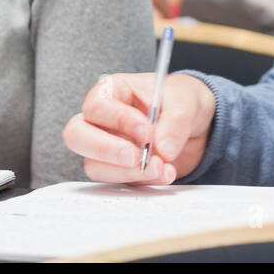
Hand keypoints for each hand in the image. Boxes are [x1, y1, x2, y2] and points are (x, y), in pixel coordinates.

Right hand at [62, 72, 214, 184]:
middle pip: (77, 136)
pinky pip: (117, 181)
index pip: (98, 106)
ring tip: (160, 167)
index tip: (147, 132)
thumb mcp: (186, 100)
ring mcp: (108, 147)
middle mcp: (103, 120)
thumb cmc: (181, 102)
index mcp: (113, 91)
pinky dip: (141, 182)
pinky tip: (164, 173)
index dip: (119, 120)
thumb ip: (176, 120)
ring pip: (94, 165)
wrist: (195, 127)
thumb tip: (163, 148)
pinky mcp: (119, 169)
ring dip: (127, 172)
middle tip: (136, 157)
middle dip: (105, 150)